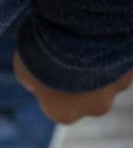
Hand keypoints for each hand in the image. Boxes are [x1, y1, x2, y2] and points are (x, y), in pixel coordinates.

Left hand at [13, 52, 132, 124]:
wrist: (79, 32)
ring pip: (109, 79)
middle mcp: (95, 109)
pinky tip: (100, 40)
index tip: (50, 75)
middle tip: (69, 59)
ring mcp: (118, 88)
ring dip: (100, 67)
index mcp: (65, 115)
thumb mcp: (24, 70)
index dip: (55, 91)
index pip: (60, 108)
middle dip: (82, 81)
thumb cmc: (44, 55)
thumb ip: (31, 83)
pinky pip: (122, 62)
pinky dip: (114, 54)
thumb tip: (33, 84)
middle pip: (89, 97)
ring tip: (84, 47)